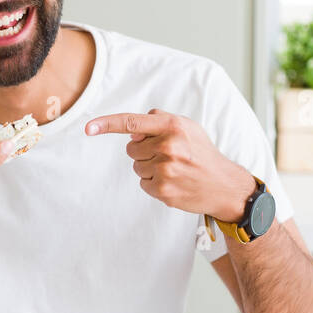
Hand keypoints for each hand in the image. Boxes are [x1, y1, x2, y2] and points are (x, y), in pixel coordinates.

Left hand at [85, 108, 255, 221]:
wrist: (223, 185)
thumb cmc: (201, 153)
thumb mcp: (187, 128)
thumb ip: (158, 123)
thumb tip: (131, 132)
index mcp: (173, 126)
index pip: (132, 123)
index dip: (107, 124)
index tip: (89, 127)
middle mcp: (169, 146)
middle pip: (131, 149)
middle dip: (143, 152)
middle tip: (167, 156)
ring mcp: (165, 169)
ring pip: (137, 167)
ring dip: (149, 168)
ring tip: (174, 170)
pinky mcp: (163, 189)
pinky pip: (143, 183)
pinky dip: (154, 184)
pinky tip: (173, 182)